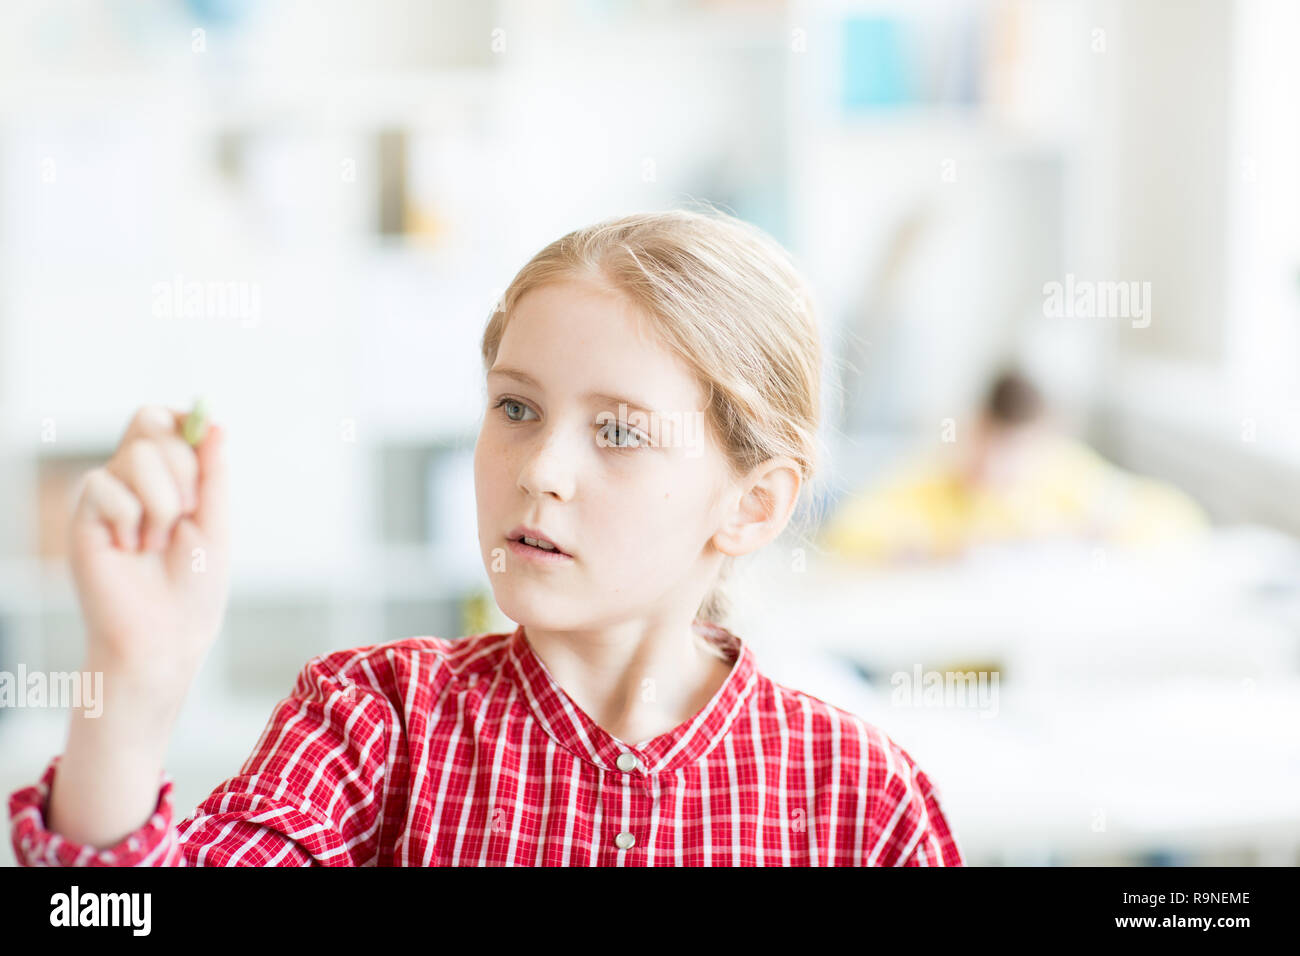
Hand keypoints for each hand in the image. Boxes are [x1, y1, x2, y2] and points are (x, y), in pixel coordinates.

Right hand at [67, 405, 231, 689]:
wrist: (166, 632)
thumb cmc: (194, 583)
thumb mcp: (215, 521)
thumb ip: (213, 472)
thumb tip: (216, 424)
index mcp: (169, 475)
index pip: (163, 419)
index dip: (183, 419)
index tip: (205, 438)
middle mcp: (134, 478)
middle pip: (150, 423)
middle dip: (183, 467)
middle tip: (187, 513)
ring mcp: (108, 494)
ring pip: (136, 455)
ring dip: (162, 503)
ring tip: (157, 542)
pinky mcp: (84, 514)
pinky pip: (106, 487)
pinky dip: (131, 521)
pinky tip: (128, 550)